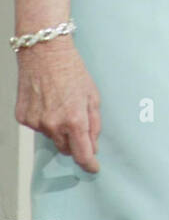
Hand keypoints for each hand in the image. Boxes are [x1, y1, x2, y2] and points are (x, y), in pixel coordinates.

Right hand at [15, 37, 100, 171]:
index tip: (93, 167)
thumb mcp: (93, 95)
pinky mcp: (23, 118)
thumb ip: (94, 123)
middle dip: (74, 141)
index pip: (82, 154)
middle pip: (66, 148)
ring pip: (51, 136)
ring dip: (58, 127)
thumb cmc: (71, 69)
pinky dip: (43, 119)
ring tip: (60, 102)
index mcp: (75, 120)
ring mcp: (36, 122)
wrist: (44, 52)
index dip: (89, 163)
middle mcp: (54, 125)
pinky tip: (46, 100)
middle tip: (77, 121)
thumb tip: (93, 145)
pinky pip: (37, 126)